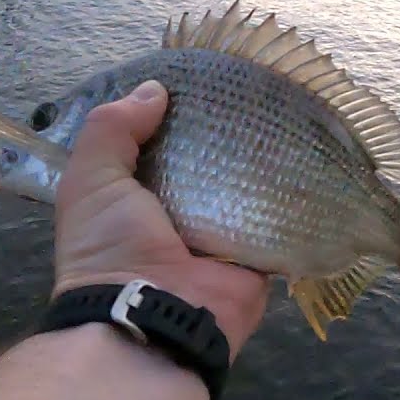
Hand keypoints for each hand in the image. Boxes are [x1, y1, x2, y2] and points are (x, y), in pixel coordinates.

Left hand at [51, 80, 268, 360]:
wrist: (153, 318)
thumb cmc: (112, 248)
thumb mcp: (91, 180)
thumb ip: (111, 131)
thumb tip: (155, 89)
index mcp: (134, 201)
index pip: (157, 148)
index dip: (172, 117)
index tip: (199, 81)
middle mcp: (177, 217)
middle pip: (206, 165)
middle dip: (223, 134)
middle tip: (251, 90)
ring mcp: (220, 236)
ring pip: (244, 187)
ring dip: (261, 158)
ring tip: (285, 110)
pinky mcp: (258, 254)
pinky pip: (278, 217)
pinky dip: (291, 193)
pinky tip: (308, 153)